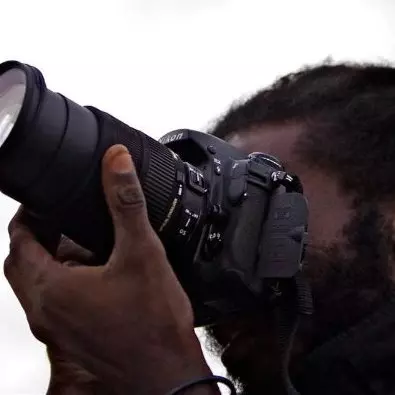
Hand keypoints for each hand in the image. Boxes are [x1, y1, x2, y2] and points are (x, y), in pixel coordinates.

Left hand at [4, 145, 217, 394]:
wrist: (167, 373)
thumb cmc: (154, 323)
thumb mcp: (142, 251)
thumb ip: (125, 202)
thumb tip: (116, 163)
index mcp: (52, 289)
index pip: (20, 239)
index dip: (30, 214)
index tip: (45, 199)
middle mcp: (45, 312)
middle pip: (21, 262)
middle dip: (36, 236)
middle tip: (58, 217)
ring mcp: (56, 329)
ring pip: (36, 284)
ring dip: (49, 260)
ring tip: (77, 240)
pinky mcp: (72, 338)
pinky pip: (53, 302)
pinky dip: (63, 281)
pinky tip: (94, 273)